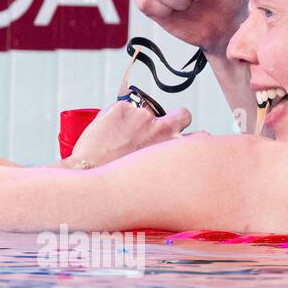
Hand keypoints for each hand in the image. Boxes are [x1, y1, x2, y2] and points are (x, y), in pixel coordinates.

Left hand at [67, 100, 191, 166]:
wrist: (88, 172)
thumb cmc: (117, 180)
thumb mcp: (148, 172)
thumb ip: (160, 156)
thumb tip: (163, 150)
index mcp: (171, 146)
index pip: (200, 136)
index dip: (192, 138)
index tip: (184, 141)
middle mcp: (161, 128)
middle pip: (184, 115)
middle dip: (177, 120)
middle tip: (158, 131)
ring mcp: (141, 115)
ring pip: (144, 114)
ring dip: (136, 124)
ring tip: (118, 142)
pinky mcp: (121, 107)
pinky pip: (123, 109)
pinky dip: (116, 119)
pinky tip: (106, 135)